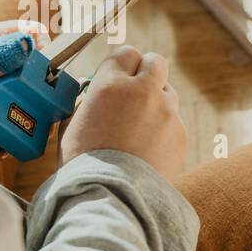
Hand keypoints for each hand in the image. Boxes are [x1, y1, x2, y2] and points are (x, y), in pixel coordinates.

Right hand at [59, 45, 185, 181]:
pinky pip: (174, 120)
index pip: (125, 53)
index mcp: (109, 85)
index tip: (119, 75)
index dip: (122, 64)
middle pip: (155, 62)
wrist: (111, 197)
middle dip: (147, 72)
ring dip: (156, 101)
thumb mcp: (71, 126)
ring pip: (167, 92)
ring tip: (140, 126)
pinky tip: (148, 148)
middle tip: (137, 89)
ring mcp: (165, 111)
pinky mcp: (180, 133)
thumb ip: (87, 102)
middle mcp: (142, 91)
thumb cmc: (83, 164)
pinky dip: (164, 129)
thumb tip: (92, 94)